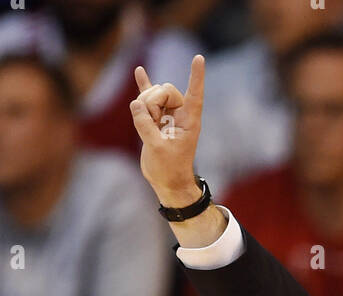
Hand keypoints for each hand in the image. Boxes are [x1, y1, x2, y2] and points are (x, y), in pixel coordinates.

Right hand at [130, 53, 204, 204]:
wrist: (168, 182)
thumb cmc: (169, 169)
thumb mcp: (157, 148)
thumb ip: (146, 125)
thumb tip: (135, 104)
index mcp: (189, 120)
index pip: (195, 93)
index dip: (196, 76)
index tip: (199, 58)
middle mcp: (180, 114)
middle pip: (164, 90)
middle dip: (152, 102)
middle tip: (152, 123)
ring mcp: (167, 114)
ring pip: (152, 95)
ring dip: (144, 106)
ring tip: (148, 127)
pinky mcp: (155, 118)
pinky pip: (148, 96)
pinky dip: (143, 85)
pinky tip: (139, 71)